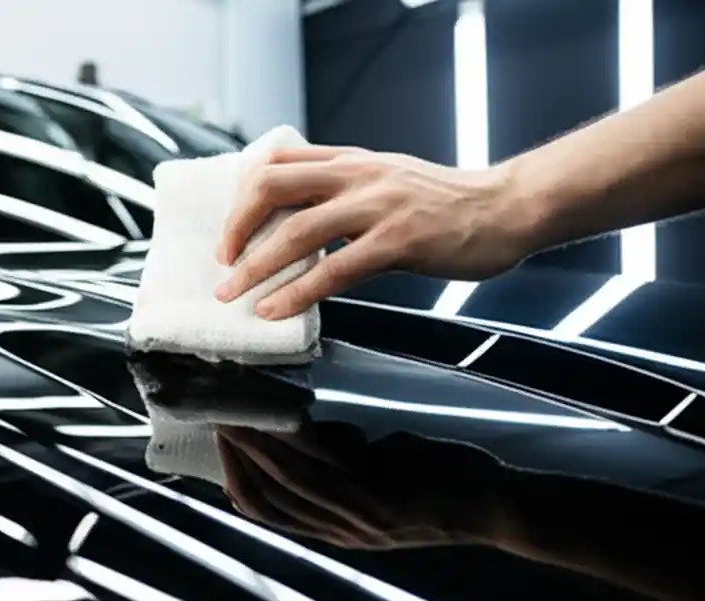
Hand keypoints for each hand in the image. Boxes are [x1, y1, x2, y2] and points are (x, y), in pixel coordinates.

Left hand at [214, 146, 535, 319]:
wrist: (508, 207)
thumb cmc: (447, 202)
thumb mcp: (387, 179)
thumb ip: (343, 190)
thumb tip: (296, 217)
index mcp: (350, 160)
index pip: (276, 162)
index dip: (242, 194)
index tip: (229, 228)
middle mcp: (357, 175)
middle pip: (272, 188)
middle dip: (236, 226)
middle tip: (222, 260)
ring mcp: (378, 207)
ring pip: (296, 232)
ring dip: (255, 266)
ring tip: (232, 293)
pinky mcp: (398, 242)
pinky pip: (334, 269)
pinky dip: (297, 292)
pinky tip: (275, 309)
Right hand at [215, 425, 493, 549]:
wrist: (497, 510)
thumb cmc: (441, 486)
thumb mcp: (381, 484)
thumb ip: (344, 468)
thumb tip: (313, 432)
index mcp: (334, 531)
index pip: (265, 511)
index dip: (234, 475)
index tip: (220, 439)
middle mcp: (339, 532)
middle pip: (268, 497)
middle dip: (236, 455)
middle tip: (217, 414)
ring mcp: (358, 521)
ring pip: (290, 484)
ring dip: (259, 447)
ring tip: (240, 410)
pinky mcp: (381, 503)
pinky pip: (327, 473)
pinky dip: (301, 446)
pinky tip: (289, 418)